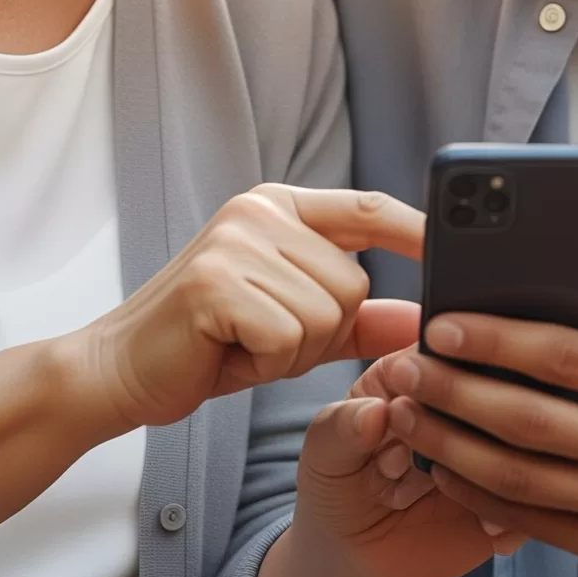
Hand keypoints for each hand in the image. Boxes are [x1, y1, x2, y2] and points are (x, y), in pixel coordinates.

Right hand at [80, 185, 424, 438]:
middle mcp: (259, 211)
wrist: (120, 369)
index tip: (457, 250)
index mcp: (280, 207)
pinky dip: (268, 365)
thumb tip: (423, 322)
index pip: (368, 207)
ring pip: (327, 314)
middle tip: (265, 339)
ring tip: (243, 345)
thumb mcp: (295, 327)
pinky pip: (291, 338)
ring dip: (293, 353)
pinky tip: (228, 354)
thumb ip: (359, 319)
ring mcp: (235, 241)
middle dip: (323, 332)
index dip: (417, 230)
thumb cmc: (210, 345)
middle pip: (354, 283)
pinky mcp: (216, 282)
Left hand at [253, 349, 523, 576]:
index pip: (447, 351)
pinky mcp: (516, 498)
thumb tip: (376, 411)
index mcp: (419, 368)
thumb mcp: (324, 455)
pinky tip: (469, 527)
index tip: (394, 416)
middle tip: (397, 468)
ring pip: (519, 446)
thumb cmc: (338, 487)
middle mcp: (467, 401)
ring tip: (415, 498)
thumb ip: (341, 427)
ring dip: (471, 478)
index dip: (427, 382)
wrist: (357, 558)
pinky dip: (502, 518)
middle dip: (444, 438)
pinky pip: (534, 502)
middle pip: (492, 393)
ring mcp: (497, 449)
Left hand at [382, 236, 577, 573]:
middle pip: (527, 420)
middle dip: (453, 392)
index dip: (497, 340)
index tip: (443, 322)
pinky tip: (443, 466)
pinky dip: (479, 496)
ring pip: (518, 477)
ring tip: (403, 414)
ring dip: (450, 446)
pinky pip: (532, 522)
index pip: (565, 358)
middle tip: (402, 367)